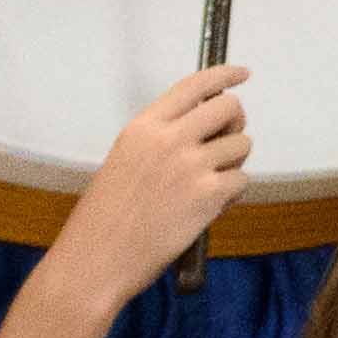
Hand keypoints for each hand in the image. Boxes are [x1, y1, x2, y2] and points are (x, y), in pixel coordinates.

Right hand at [48, 66, 249, 309]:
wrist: (94, 262)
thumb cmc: (103, 220)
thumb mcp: (123, 162)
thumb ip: (160, 141)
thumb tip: (205, 131)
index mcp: (143, 127)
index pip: (194, 85)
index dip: (224, 76)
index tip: (243, 74)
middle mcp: (169, 139)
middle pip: (229, 108)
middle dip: (234, 123)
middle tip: (224, 144)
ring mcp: (191, 166)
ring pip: (242, 144)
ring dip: (233, 163)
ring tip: (207, 186)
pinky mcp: (208, 195)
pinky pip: (242, 180)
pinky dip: (232, 194)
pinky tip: (209, 208)